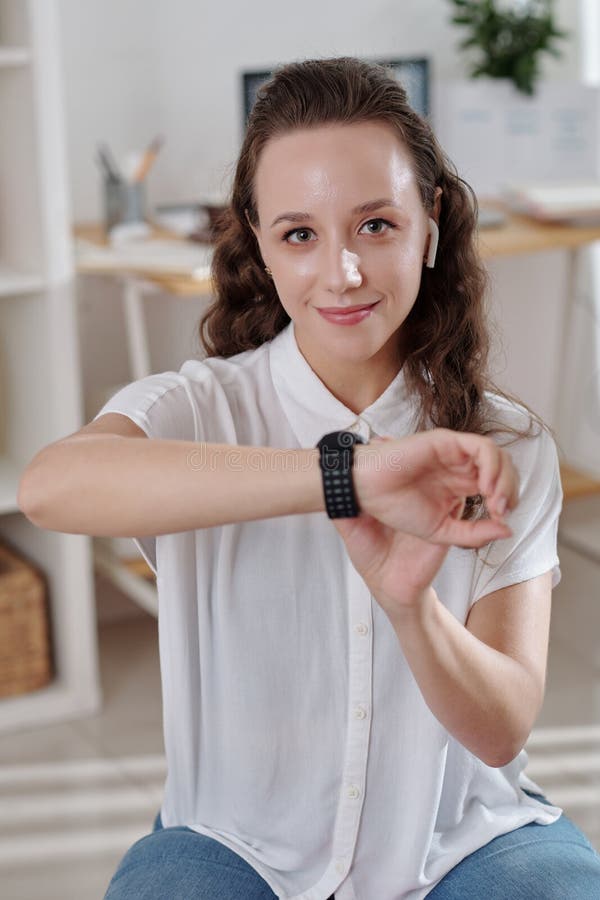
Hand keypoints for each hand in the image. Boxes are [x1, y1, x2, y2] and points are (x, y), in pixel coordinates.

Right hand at [335, 431, 517, 613]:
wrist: (367, 493)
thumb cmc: (396, 508)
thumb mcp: (442, 530)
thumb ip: (474, 534)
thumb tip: (507, 531)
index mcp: (461, 484)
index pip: (499, 487)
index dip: (507, 502)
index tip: (500, 521)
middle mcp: (461, 466)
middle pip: (504, 470)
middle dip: (510, 490)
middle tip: (500, 511)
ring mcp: (455, 452)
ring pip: (497, 456)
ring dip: (503, 479)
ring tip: (494, 501)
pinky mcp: (446, 441)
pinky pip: (481, 447)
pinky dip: (490, 465)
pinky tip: (484, 486)